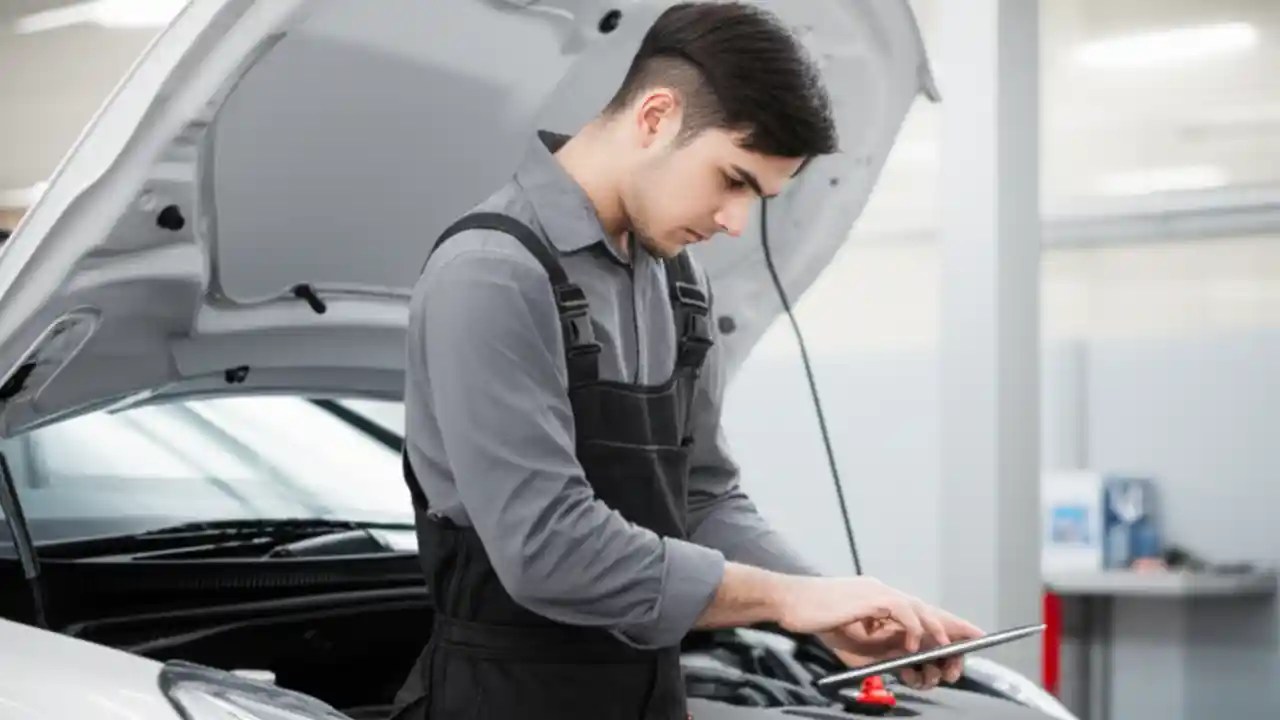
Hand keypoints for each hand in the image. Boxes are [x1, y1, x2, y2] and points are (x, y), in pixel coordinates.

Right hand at [774, 576, 982, 689]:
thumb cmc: (821, 623)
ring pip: (922, 611)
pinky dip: (912, 629)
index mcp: (887, 605)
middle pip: (932, 613)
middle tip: (956, 664)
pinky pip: (902, 611)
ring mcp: (880, 593)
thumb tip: (915, 668)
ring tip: (943, 658)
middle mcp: (888, 594)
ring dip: (937, 637)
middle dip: (951, 639)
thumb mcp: (860, 647)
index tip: (976, 639)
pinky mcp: (870, 596)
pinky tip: (911, 648)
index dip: (954, 626)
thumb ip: (886, 653)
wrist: (791, 604)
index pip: (927, 614)